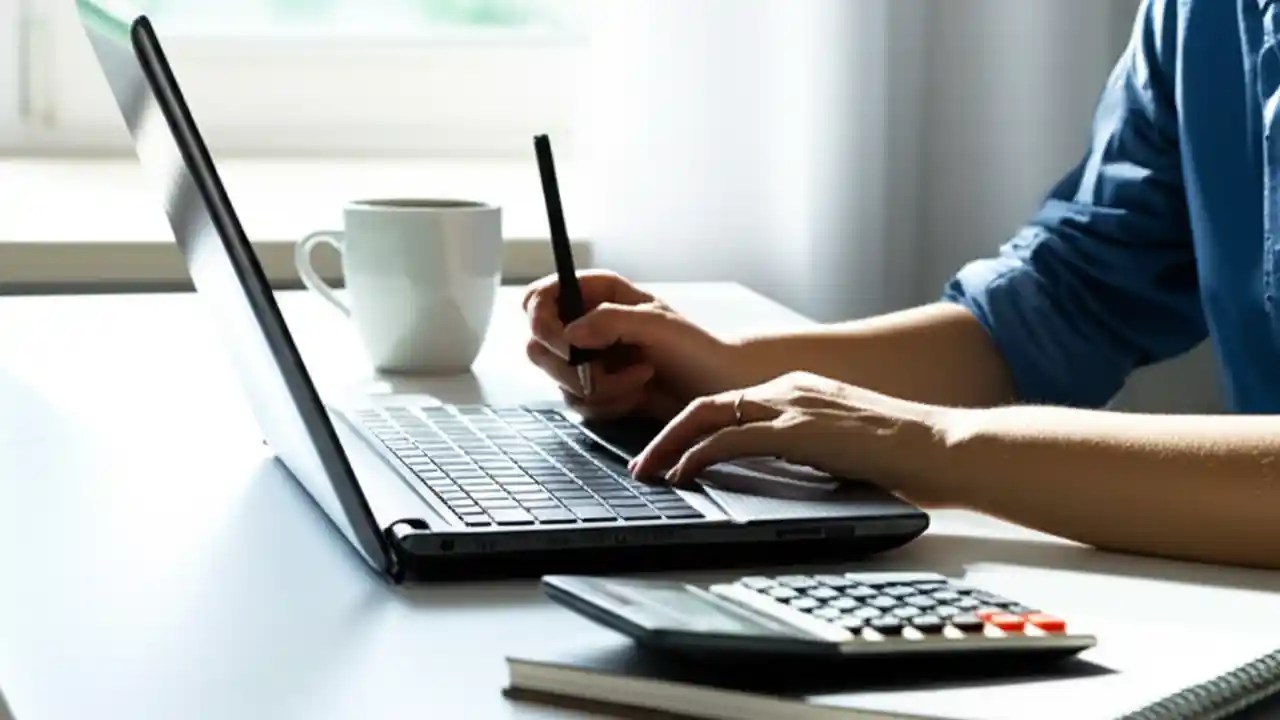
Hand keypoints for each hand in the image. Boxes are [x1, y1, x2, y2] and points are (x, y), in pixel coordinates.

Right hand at [523, 271, 740, 420]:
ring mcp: (587, 359)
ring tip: (642, 378)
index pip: (539, 298)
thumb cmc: (697, 349)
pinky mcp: (594, 391)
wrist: (716, 389)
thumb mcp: (658, 325)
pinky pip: (578, 405)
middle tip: (608, 369)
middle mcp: (585, 323)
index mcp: (596, 292)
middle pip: (538, 345)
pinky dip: (608, 405)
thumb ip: (611, 320)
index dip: (541, 321)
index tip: (564, 343)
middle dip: (574, 367)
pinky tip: (637, 395)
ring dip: (601, 389)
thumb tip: (568, 334)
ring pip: (558, 381)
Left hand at [629, 371, 953, 502]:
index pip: (729, 403)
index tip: (669, 453)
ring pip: (708, 414)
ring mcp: (793, 405)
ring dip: (669, 445)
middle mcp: (789, 388)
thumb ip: (803, 450)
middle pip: (707, 403)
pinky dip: (698, 455)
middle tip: (641, 464)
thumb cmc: (901, 456)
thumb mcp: (838, 446)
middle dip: (664, 434)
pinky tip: (683, 474)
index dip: (690, 427)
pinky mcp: (799, 429)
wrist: (941, 448)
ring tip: (648, 473)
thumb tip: (776, 473)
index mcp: (799, 389)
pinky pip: (732, 439)